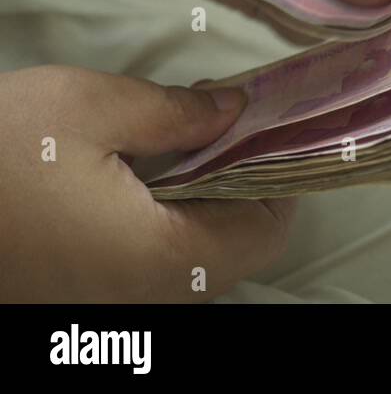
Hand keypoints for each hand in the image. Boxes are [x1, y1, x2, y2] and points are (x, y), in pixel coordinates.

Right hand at [0, 66, 293, 301]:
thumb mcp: (84, 108)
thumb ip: (176, 111)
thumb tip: (237, 110)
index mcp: (164, 258)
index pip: (268, 229)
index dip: (277, 174)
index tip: (264, 128)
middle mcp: (150, 300)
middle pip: (236, 247)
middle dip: (238, 181)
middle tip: (216, 125)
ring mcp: (115, 310)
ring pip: (195, 260)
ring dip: (201, 202)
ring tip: (175, 144)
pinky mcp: (84, 305)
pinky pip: (150, 269)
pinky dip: (160, 225)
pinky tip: (135, 179)